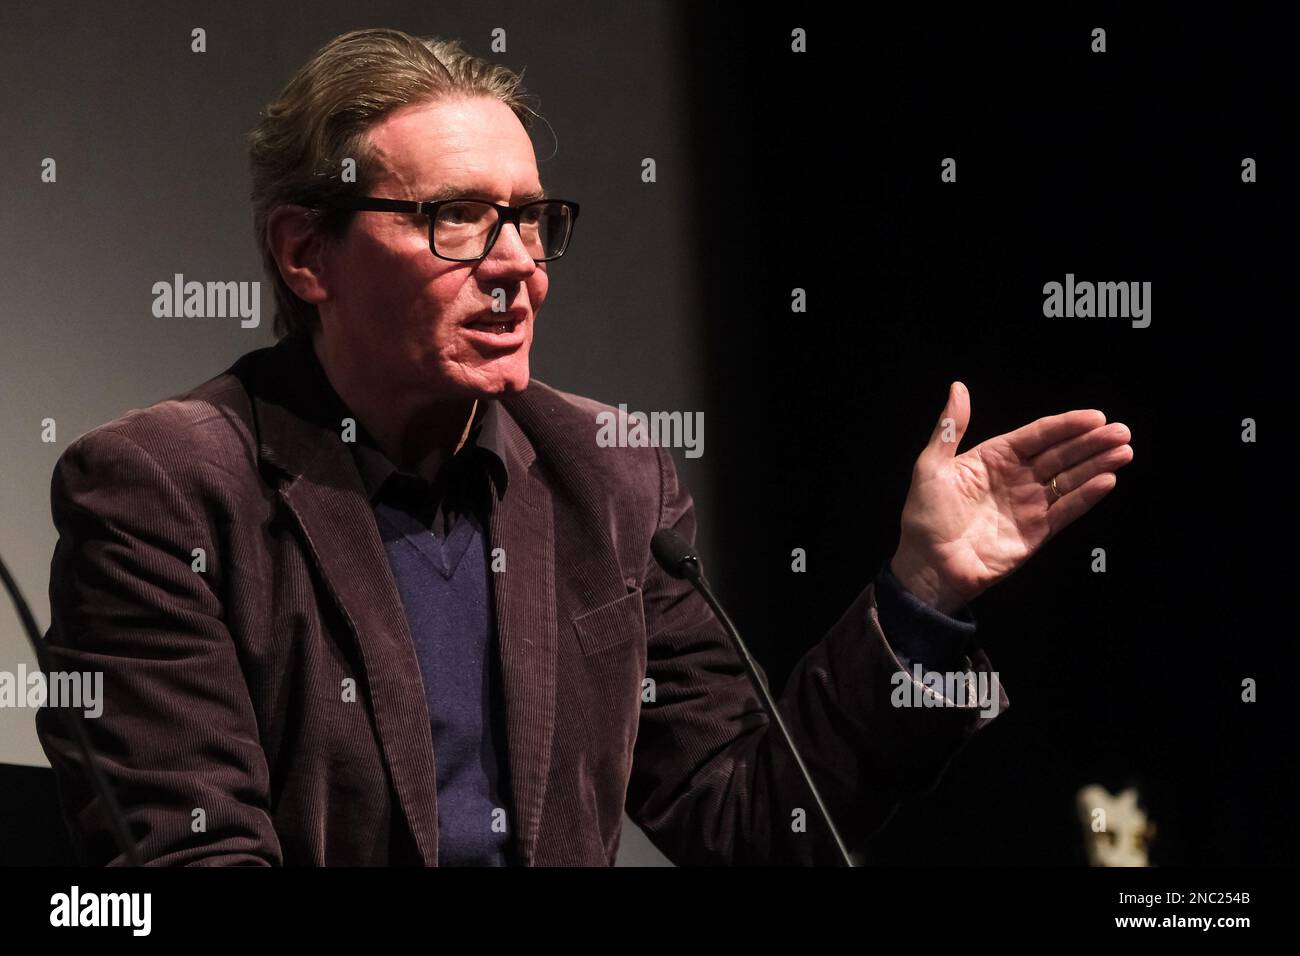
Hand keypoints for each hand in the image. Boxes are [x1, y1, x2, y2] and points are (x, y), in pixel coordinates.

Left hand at [889, 382, 1132, 613]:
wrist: (928, 566)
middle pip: (1060, 455)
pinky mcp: (1036, 532)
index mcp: (993, 458)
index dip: (1066, 425)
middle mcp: (1015, 478)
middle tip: (1121, 431)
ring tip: (1124, 451)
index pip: (1037, 435)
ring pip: (1069, 480)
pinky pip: (1066, 510)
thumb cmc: (925, 516)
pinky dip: (1086, 496)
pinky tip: (1107, 480)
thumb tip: (959, 387)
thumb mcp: (931, 467)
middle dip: (1091, 442)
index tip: (1095, 416)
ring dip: (1097, 465)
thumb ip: (950, 428)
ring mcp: (1028, 505)